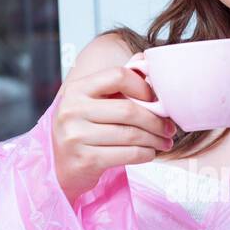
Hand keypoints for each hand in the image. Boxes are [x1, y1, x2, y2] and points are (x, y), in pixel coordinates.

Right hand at [52, 51, 176, 201]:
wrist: (60, 167)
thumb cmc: (83, 130)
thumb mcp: (92, 103)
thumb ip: (116, 85)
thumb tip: (146, 63)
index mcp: (76, 89)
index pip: (117, 75)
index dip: (143, 87)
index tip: (156, 100)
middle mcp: (73, 110)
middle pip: (129, 110)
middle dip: (156, 121)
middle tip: (170, 128)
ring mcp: (76, 136)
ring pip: (131, 135)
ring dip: (155, 139)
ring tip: (165, 142)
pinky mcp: (85, 159)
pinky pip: (128, 154)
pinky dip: (146, 154)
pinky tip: (151, 153)